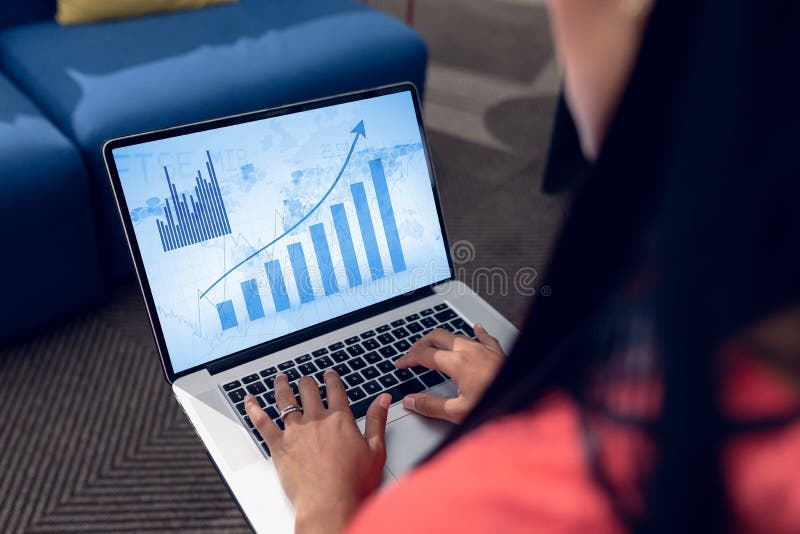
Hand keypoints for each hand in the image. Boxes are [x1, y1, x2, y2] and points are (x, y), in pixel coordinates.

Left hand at [244, 370, 390, 533]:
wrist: (329, 503)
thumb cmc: (352, 483)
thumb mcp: (375, 450)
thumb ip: (377, 421)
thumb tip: (382, 399)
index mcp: (340, 419)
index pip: (335, 390)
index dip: (332, 379)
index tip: (329, 374)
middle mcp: (316, 420)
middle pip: (309, 390)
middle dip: (307, 381)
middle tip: (306, 379)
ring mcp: (295, 431)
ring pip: (285, 400)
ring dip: (282, 386)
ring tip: (280, 379)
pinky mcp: (279, 445)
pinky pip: (262, 422)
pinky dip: (254, 409)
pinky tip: (249, 400)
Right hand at [395, 324, 503, 422]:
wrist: (527, 399)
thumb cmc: (496, 404)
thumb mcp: (458, 412)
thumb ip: (431, 406)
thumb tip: (411, 401)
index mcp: (456, 363)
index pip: (424, 355)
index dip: (408, 359)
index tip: (400, 364)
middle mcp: (469, 350)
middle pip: (437, 337)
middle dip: (421, 343)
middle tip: (412, 352)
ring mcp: (484, 349)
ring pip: (457, 335)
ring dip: (442, 339)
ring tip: (434, 345)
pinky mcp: (498, 352)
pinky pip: (484, 336)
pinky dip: (475, 332)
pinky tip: (476, 327)